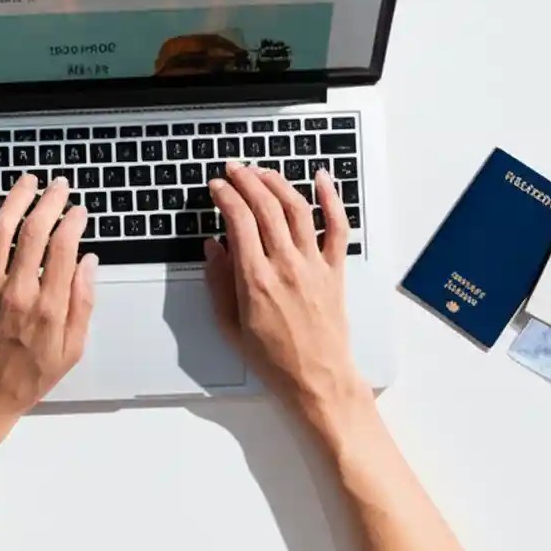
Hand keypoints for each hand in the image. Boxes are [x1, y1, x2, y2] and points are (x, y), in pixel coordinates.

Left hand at [0, 174, 98, 431]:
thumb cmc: (28, 378)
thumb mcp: (72, 350)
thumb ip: (82, 304)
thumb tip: (88, 262)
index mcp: (47, 309)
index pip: (63, 248)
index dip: (73, 221)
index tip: (79, 211)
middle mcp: (15, 294)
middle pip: (33, 232)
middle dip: (49, 202)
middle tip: (58, 186)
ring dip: (14, 201)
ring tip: (27, 182)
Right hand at [204, 161, 367, 416]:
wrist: (317, 381)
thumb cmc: (274, 360)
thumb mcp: (230, 326)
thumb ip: (218, 283)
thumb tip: (212, 248)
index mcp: (255, 280)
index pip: (238, 221)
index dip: (225, 196)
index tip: (216, 187)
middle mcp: (286, 266)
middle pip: (265, 207)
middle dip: (246, 180)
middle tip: (234, 169)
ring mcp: (313, 265)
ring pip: (297, 209)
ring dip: (278, 183)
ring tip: (262, 171)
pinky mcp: (335, 270)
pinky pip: (338, 227)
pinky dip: (332, 198)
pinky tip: (322, 178)